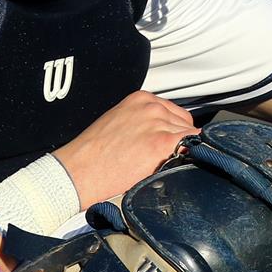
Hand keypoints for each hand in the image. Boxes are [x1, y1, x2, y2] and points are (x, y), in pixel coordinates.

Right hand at [53, 91, 199, 208]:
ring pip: (191, 137)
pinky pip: (194, 146)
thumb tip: (166, 136)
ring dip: (182, 153)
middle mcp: (151, 107)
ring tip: (160, 167)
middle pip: (185, 124)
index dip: (174, 133)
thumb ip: (143, 123)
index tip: (169, 146)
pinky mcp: (162, 142)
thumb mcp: (119, 124)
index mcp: (140, 99)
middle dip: (179, 143)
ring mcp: (158, 123)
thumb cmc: (93, 156)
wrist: (77, 172)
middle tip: (161, 160)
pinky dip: (192, 158)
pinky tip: (177, 168)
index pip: (174, 113)